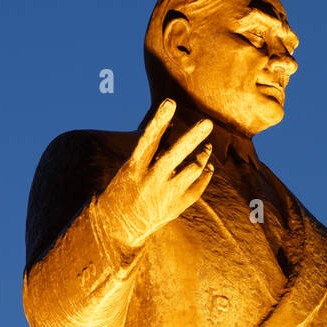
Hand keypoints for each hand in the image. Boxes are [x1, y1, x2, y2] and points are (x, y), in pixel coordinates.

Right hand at [97, 99, 214, 251]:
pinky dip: (205, 175)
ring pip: (192, 170)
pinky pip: (198, 187)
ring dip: (203, 156)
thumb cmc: (126, 187)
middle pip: (175, 155)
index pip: (149, 139)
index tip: (170, 102)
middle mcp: (150, 180)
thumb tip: (171, 122)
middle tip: (207, 122)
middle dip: (192, 138)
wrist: (119, 224)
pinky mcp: (176, 207)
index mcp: (134, 167)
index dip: (159, 120)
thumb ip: (152, 146)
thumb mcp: (132, 166)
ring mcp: (164, 195)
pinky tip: (208, 168)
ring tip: (207, 147)